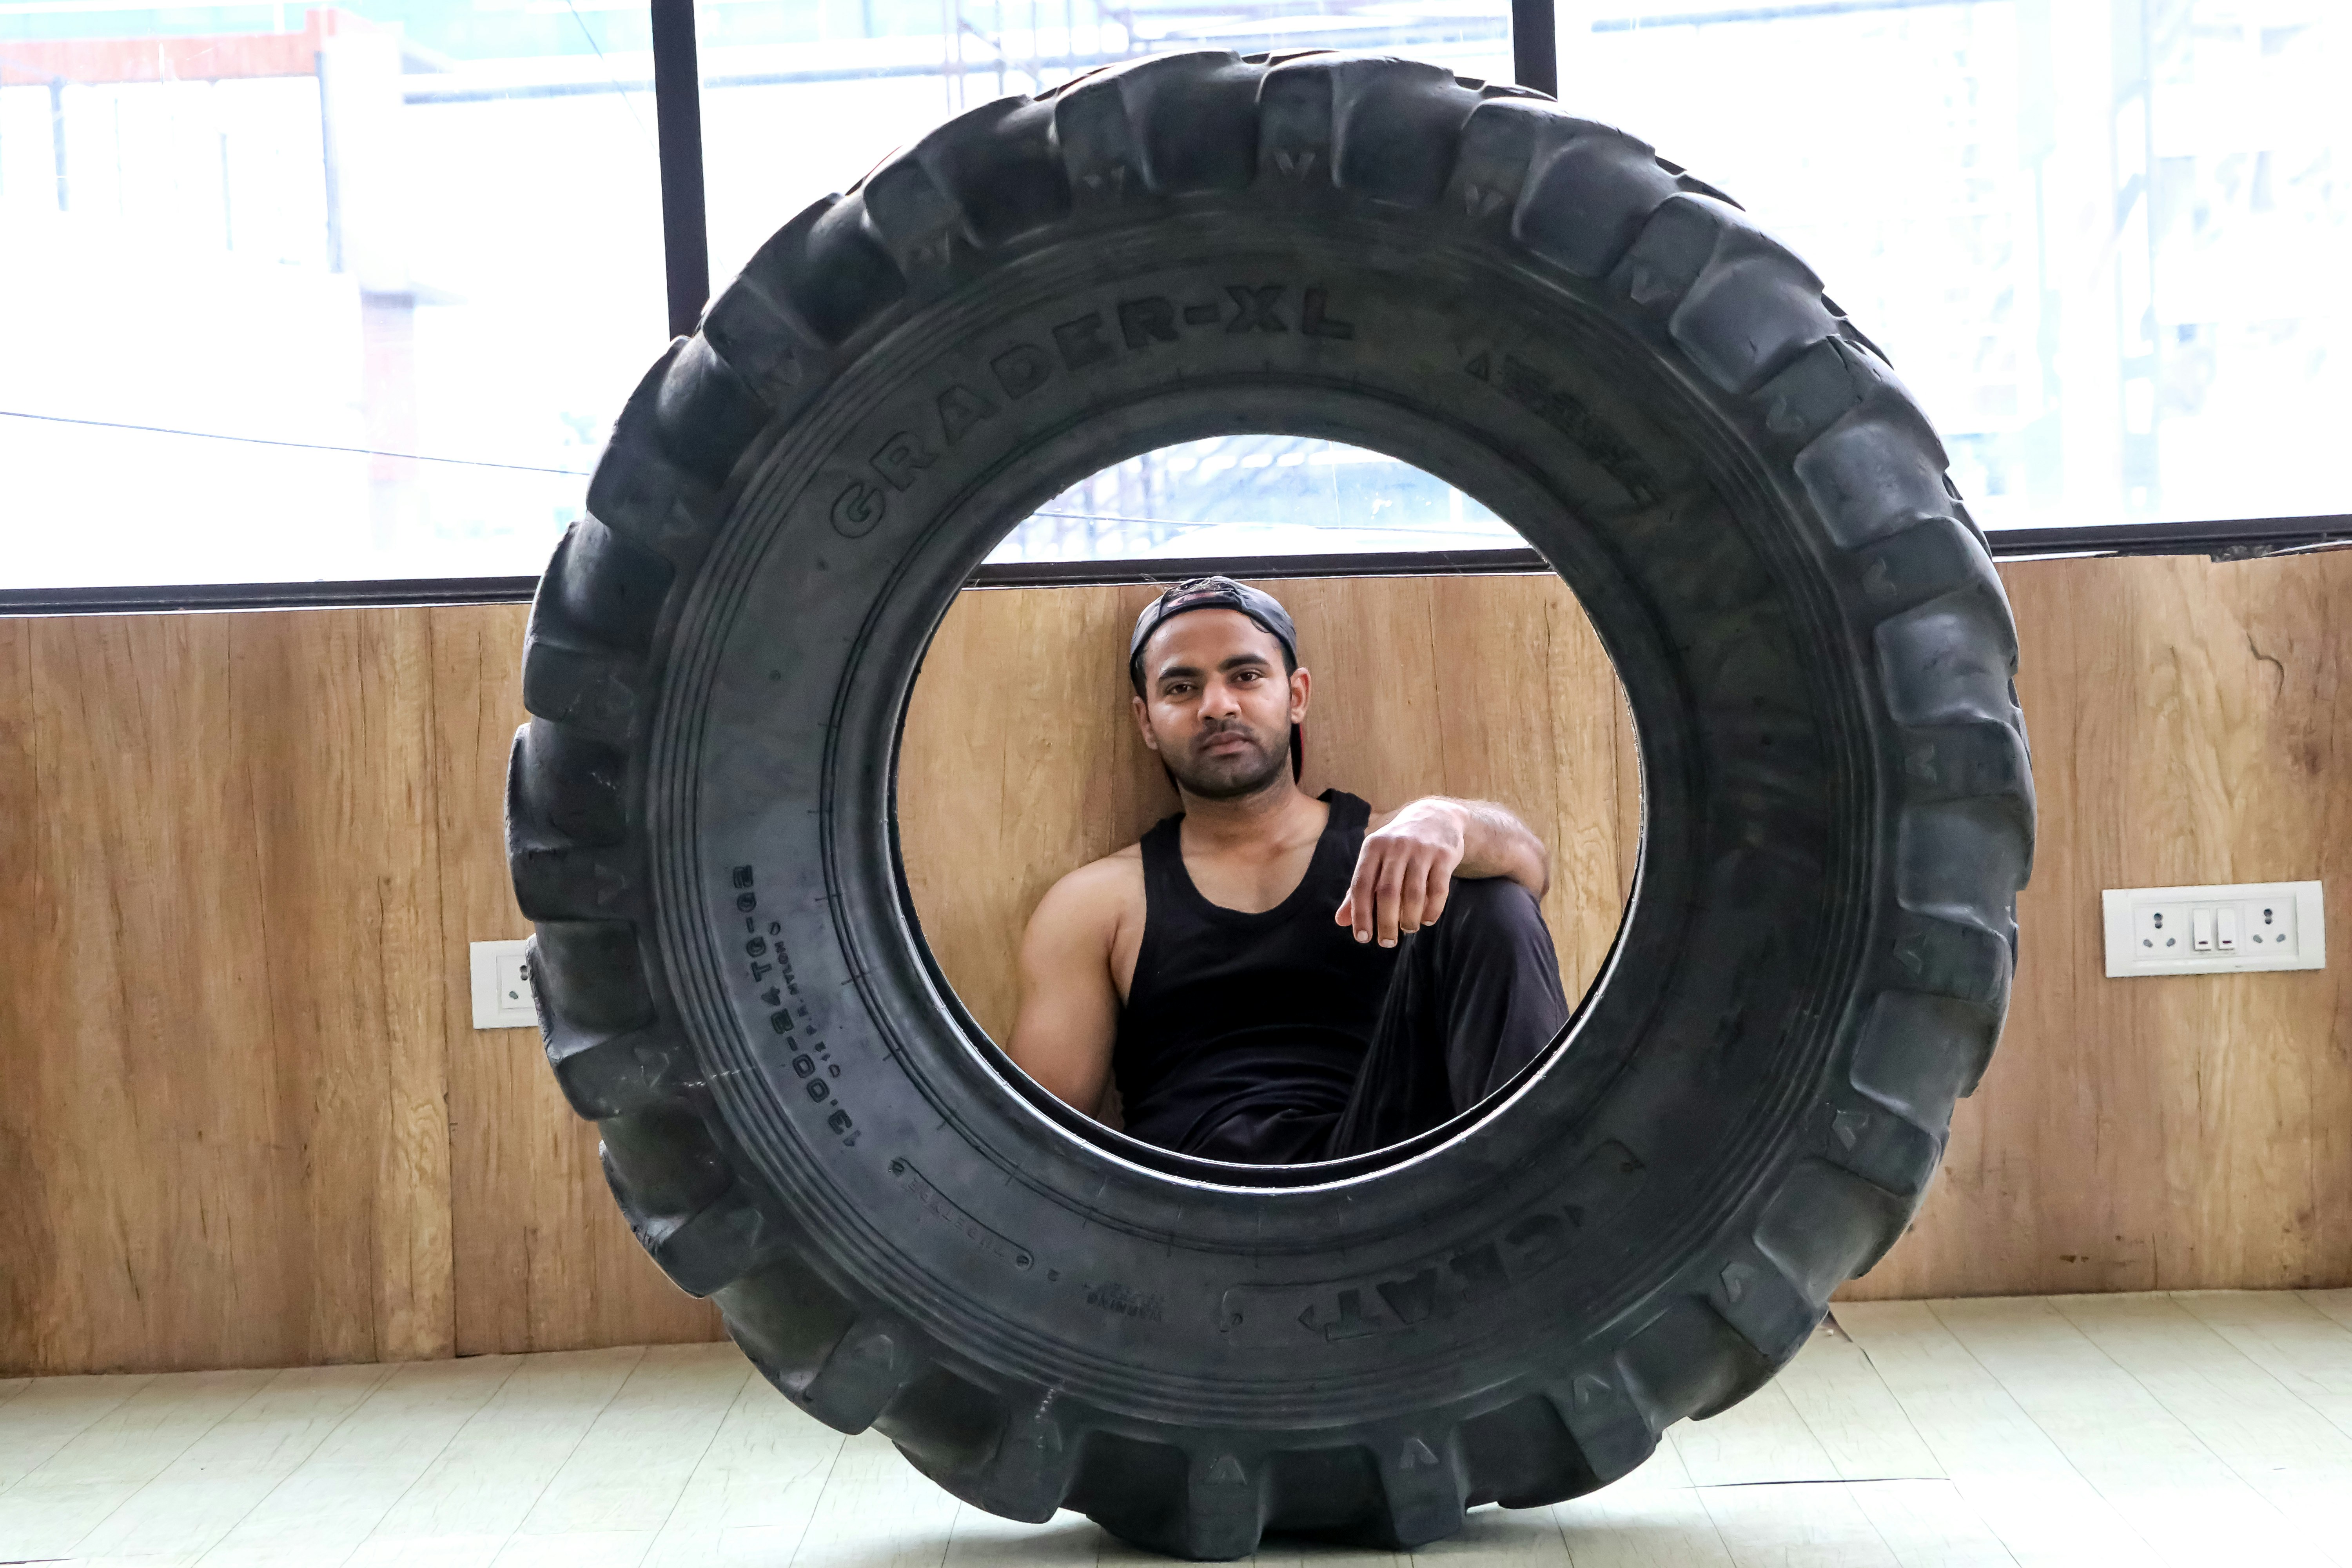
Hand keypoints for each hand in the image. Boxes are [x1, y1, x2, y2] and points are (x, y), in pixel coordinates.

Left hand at [1337, 800, 1465, 946]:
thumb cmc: (1398, 847)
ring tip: (1407, 929)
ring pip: (1414, 894)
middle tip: (1386, 943)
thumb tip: (1341, 921)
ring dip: (1409, 919)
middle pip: (1387, 893)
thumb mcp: (1375, 860)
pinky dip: (1432, 910)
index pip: (1361, 885)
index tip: (1362, 937)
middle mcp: (1396, 847)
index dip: (1360, 914)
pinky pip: (1438, 890)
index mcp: (1373, 848)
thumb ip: (1359, 890)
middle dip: (1385, 923)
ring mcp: (1421, 850)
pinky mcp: (1444, 855)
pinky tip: (1427, 920)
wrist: (1435, 817)